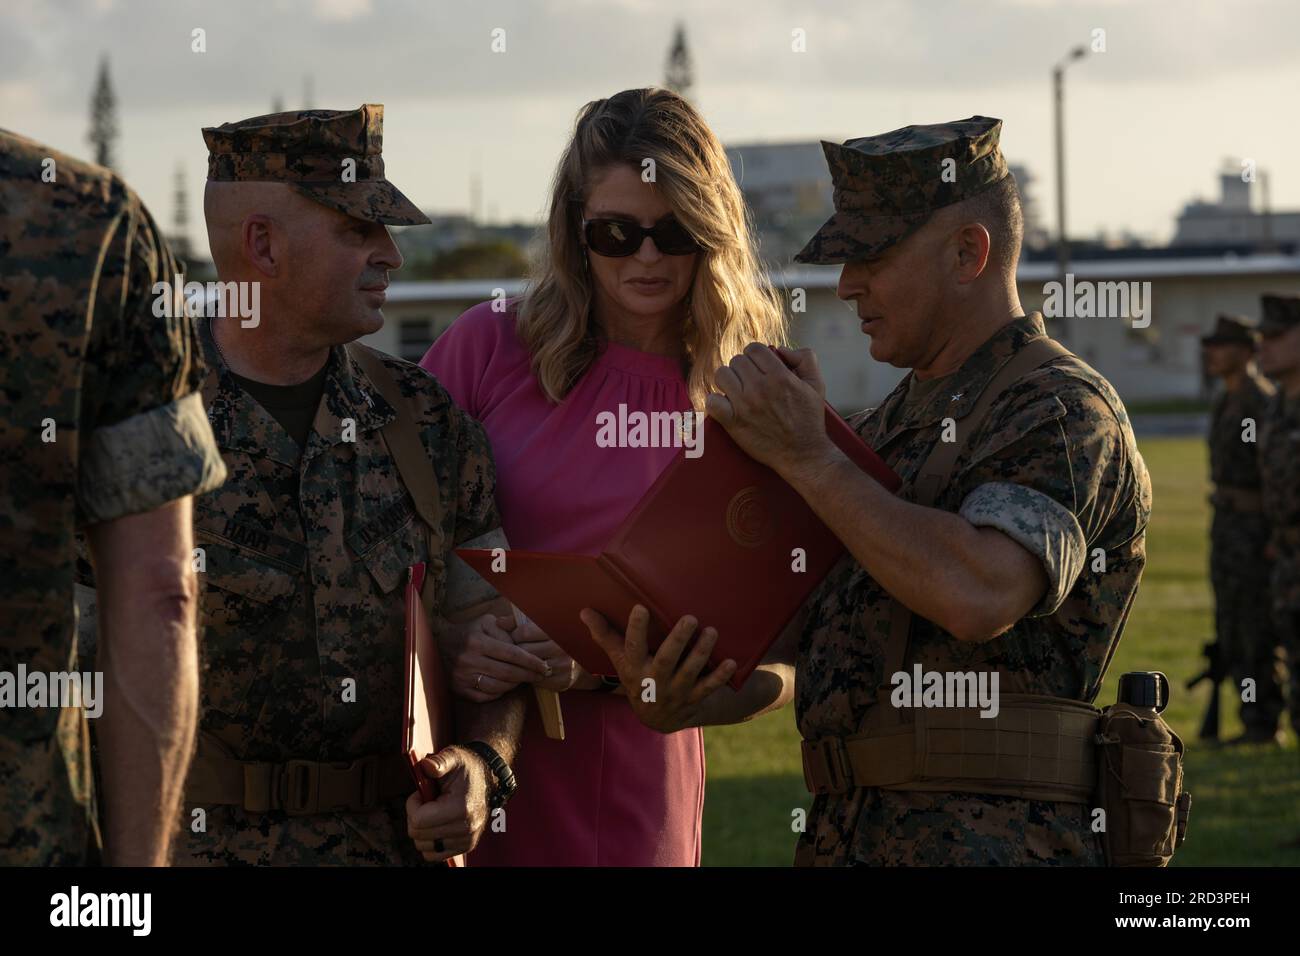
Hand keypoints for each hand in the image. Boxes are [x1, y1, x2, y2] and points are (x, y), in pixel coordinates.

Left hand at [405, 745, 492, 862]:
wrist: (488, 778)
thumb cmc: (466, 767)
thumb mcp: (453, 757)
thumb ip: (439, 762)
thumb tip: (426, 766)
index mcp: (461, 808)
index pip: (418, 820)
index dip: (412, 805)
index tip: (420, 793)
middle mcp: (466, 828)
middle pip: (418, 835)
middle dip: (415, 816)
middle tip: (425, 801)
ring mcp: (467, 840)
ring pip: (423, 847)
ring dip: (421, 830)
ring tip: (432, 812)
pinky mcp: (466, 846)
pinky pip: (433, 854)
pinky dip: (428, 841)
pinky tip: (435, 824)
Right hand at [443, 612, 548, 701]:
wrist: (440, 643)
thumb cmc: (470, 631)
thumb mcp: (487, 622)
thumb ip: (507, 626)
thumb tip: (526, 635)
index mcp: (477, 641)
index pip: (512, 654)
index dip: (531, 661)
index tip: (544, 665)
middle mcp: (469, 660)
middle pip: (507, 672)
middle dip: (528, 675)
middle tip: (540, 675)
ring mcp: (463, 676)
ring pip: (498, 686)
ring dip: (515, 684)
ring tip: (525, 679)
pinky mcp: (459, 689)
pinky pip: (485, 696)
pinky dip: (499, 692)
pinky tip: (507, 686)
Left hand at [505, 614, 582, 691]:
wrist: (580, 660)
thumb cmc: (553, 639)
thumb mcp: (539, 626)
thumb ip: (518, 622)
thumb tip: (499, 622)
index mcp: (557, 630)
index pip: (525, 632)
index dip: (514, 634)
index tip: (513, 636)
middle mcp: (562, 648)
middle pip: (525, 651)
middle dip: (516, 651)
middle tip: (513, 650)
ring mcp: (563, 666)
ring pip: (529, 667)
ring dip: (521, 665)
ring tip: (519, 661)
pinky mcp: (562, 681)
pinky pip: (536, 681)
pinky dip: (530, 676)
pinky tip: (530, 671)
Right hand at [578, 605, 735, 732]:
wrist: (656, 719)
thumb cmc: (637, 678)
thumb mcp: (620, 661)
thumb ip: (605, 636)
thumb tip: (584, 610)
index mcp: (634, 669)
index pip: (632, 647)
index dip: (636, 629)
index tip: (641, 607)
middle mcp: (654, 681)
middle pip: (665, 660)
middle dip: (677, 640)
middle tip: (689, 617)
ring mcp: (675, 692)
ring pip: (689, 673)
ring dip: (701, 653)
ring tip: (711, 631)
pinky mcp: (693, 700)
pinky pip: (707, 688)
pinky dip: (719, 677)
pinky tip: (731, 662)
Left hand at [704, 343, 834, 480]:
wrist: (802, 454)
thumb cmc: (809, 420)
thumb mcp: (817, 384)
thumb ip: (805, 358)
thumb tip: (780, 350)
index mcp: (780, 376)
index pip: (753, 349)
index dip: (755, 355)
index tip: (758, 367)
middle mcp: (760, 388)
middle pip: (736, 361)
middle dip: (743, 369)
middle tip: (750, 382)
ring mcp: (745, 405)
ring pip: (721, 375)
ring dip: (728, 382)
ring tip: (737, 392)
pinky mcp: (733, 423)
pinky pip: (712, 401)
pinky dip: (716, 402)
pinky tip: (726, 406)